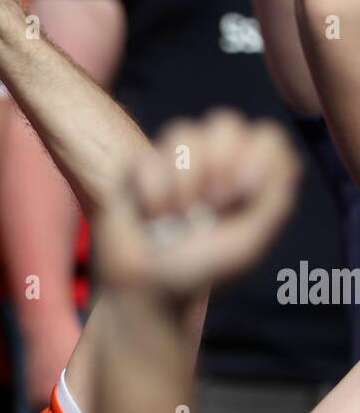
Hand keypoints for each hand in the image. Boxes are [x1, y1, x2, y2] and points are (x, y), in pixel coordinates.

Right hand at [94, 111, 300, 299]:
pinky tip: (151, 218)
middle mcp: (212, 164)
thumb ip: (273, 196)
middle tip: (210, 205)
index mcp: (246, 176)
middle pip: (224, 123)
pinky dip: (153, 196)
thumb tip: (257, 159)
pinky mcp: (138, 170)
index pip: (264, 135)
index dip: (255, 156)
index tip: (240, 194)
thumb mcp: (251, 239)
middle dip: (218, 164)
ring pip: (184, 132)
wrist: (149, 289)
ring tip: (178, 217)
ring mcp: (174, 163)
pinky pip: (148, 160)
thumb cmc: (201, 269)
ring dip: (183, 183)